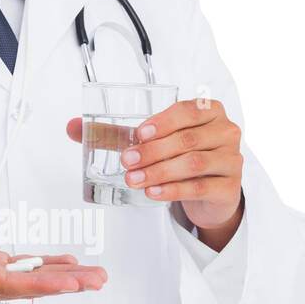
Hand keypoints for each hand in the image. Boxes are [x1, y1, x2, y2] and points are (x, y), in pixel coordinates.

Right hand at [0, 206, 107, 303]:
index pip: (9, 285)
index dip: (43, 283)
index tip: (72, 283)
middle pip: (28, 287)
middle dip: (65, 284)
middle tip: (98, 279)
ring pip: (29, 279)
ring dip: (62, 277)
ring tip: (94, 275)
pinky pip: (21, 268)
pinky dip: (44, 265)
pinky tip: (66, 262)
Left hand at [66, 98, 243, 240]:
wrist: (211, 190)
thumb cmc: (180, 154)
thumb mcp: (152, 140)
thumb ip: (116, 133)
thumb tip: (73, 127)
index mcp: (209, 111)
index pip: (189, 110)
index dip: (164, 121)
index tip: (139, 133)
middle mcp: (225, 132)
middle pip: (187, 140)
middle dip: (152, 151)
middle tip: (126, 161)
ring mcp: (231, 160)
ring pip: (193, 164)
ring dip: (159, 172)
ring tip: (133, 179)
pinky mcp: (229, 187)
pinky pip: (200, 187)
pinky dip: (173, 190)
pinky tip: (153, 193)